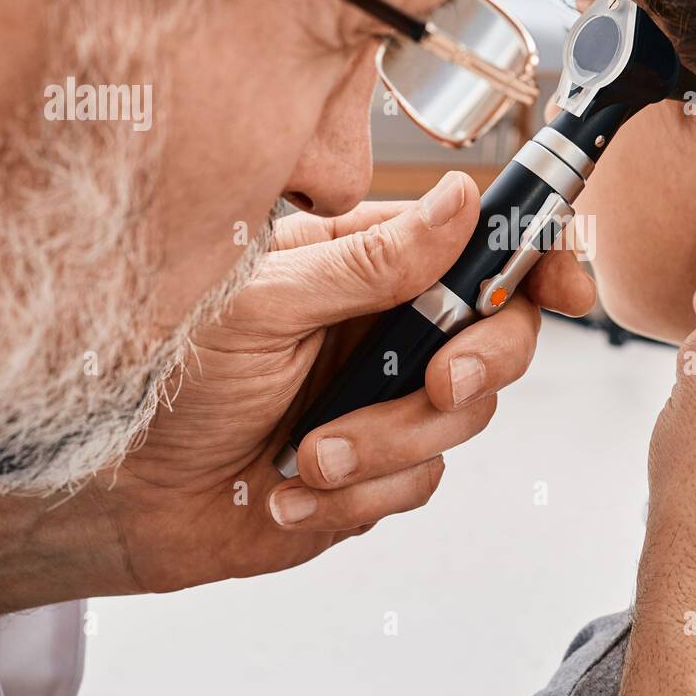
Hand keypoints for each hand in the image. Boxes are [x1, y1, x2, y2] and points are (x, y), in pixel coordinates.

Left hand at [0, 172, 594, 615]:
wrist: (128, 492)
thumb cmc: (174, 379)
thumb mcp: (269, 303)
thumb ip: (373, 261)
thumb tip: (459, 200)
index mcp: (371, 268)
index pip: (483, 250)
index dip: (540, 261)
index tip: (566, 287)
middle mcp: (394, 330)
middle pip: (503, 336)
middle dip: (479, 363)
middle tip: (436, 379)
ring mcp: (391, 402)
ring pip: (463, 420)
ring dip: (387, 444)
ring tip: (308, 455)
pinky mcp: (380, 472)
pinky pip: (419, 485)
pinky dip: (358, 495)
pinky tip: (293, 491)